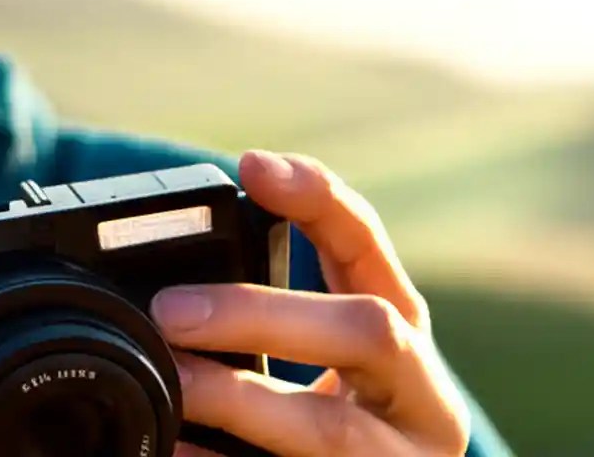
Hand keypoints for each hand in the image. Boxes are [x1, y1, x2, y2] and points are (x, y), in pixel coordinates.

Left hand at [153, 151, 469, 455]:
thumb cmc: (346, 424)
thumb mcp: (328, 359)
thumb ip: (276, 317)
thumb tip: (173, 286)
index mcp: (407, 333)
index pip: (371, 245)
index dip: (320, 199)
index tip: (253, 165)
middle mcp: (422, 395)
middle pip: (368, 333)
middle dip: (262, 315)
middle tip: (171, 310)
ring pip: (332, 429)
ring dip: (241, 400)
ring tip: (173, 381)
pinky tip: (177, 448)